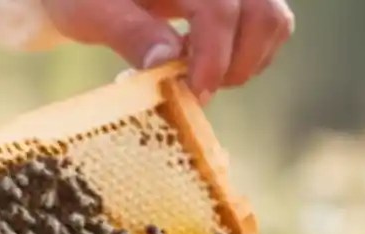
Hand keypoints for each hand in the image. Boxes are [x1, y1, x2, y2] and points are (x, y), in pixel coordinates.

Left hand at [42, 0, 294, 102]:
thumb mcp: (90, 11)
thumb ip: (128, 32)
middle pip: (262, 13)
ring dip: (246, 60)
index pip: (219, 8)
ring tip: (200, 77)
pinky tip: (207, 64)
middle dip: (235, 63)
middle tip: (197, 93)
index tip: (195, 93)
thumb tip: (164, 64)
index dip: (213, 56)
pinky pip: (270, 23)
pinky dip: (249, 52)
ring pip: (274, 19)